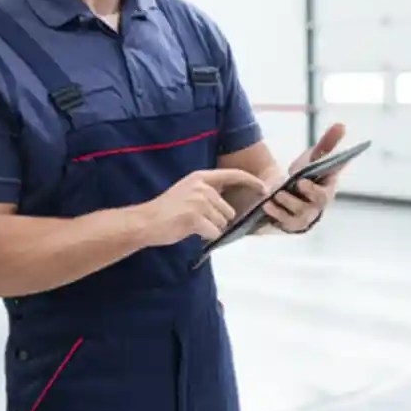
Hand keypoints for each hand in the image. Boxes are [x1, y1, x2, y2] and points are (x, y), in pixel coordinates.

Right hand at [132, 169, 268, 246]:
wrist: (146, 221)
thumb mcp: (187, 191)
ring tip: (191, 225)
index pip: (232, 175)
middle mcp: (202, 187)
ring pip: (222, 223)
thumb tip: (228, 207)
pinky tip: (190, 231)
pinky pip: (214, 232)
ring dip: (210, 228)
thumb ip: (207, 193)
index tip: (263, 189)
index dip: (250, 181)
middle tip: (196, 220)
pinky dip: (205, 236)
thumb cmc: (166, 210)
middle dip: (217, 220)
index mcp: (200, 177)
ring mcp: (199, 202)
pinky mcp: (196, 218)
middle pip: (228, 210)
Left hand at [263, 123, 346, 233]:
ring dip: (285, 205)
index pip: (326, 191)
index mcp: (327, 189)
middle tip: (289, 187)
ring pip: (298, 215)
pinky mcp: (290, 225)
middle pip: (314, 205)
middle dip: (300, 196)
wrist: (286, 190)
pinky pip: (283, 223)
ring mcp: (304, 217)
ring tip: (275, 196)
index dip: (315, 189)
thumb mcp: (313, 157)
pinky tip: (266, 206)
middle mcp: (318, 206)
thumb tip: (341, 124)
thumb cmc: (305, 173)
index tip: (301, 181)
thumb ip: (327, 143)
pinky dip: (275, 215)